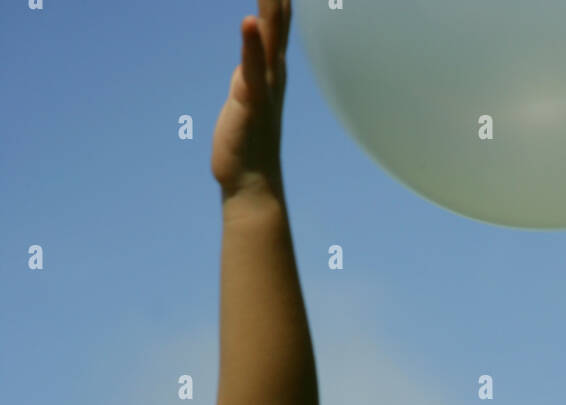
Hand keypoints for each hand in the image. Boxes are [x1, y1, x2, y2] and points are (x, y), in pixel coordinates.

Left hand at [211, 0, 290, 198]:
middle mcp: (273, 72)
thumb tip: (253, 44)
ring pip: (270, 36)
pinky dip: (251, 46)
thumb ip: (250, 65)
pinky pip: (251, 70)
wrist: (250, 184)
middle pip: (279, 17)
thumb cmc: (246, 142)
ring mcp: (264, 87)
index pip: (278, 15)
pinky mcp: (250, 103)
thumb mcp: (246, 92)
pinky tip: (249, 22)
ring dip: (270, 5)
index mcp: (271, 66)